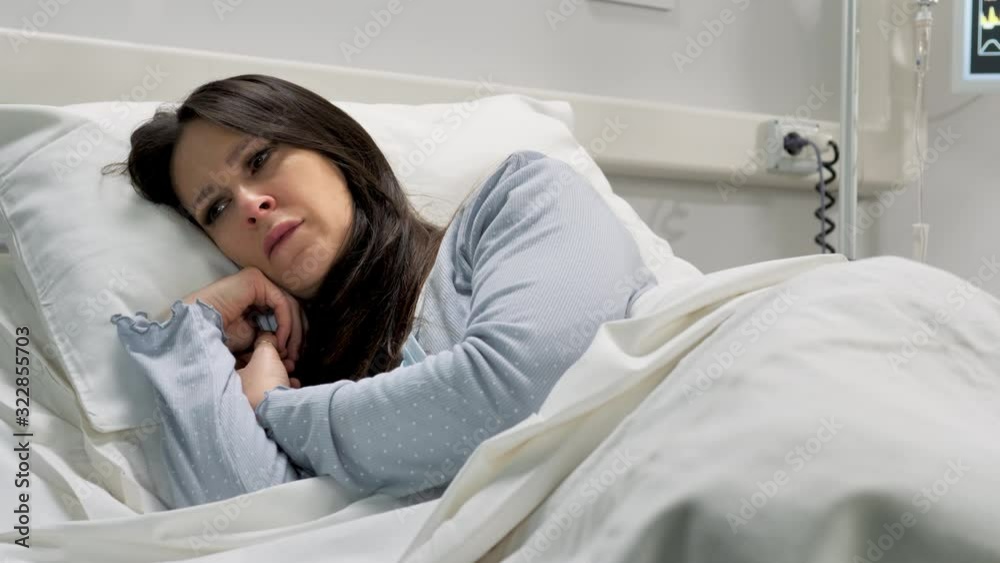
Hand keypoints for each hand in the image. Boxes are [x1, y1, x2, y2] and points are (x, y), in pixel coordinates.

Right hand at [182, 267, 305, 365]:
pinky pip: (281, 302)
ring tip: (288, 352)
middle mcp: (258, 288)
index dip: (292, 337)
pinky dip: (285, 323)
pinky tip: (281, 340)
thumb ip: (269, 339)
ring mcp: (257, 282)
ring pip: (288, 306)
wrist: (196, 330)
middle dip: (296, 335)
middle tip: (296, 357)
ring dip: (292, 332)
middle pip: (289, 309)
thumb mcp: (251, 340)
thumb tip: (287, 349)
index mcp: (256, 301)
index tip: (292, 358)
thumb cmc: (218, 338)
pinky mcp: (255, 280)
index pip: (284, 315)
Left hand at [237, 332, 301, 410]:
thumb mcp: (265, 353)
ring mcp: (251, 403)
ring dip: (282, 373)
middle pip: (258, 369)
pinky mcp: (265, 412)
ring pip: (268, 381)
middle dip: (275, 361)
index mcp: (230, 377)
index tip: (273, 347)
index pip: (243, 357)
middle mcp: (236, 392)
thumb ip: (265, 341)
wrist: (278, 410)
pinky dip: (284, 387)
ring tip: (291, 369)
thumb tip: (267, 337)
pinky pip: (275, 394)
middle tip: (285, 357)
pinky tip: (293, 384)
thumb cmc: (265, 381)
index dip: (260, 350)